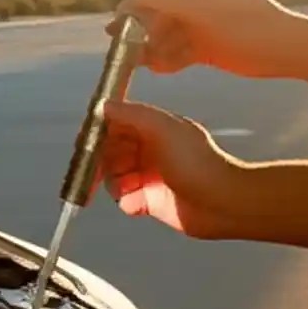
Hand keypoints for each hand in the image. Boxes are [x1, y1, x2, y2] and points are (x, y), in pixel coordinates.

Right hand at [100, 100, 248, 238]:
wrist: (222, 202)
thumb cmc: (197, 162)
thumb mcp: (163, 128)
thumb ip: (132, 114)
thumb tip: (105, 105)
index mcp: (151, 130)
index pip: (114, 126)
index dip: (98, 135)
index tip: (86, 144)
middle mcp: (147, 151)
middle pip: (108, 154)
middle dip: (105, 163)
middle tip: (114, 170)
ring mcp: (147, 176)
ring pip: (112, 178)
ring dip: (117, 184)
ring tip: (133, 188)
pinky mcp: (148, 200)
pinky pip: (124, 200)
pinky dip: (128, 202)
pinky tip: (140, 204)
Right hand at [109, 0, 298, 77]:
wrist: (288, 50)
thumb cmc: (248, 27)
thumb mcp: (202, 12)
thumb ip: (166, 1)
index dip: (135, 10)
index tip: (116, 28)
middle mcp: (202, 1)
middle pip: (161, 15)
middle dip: (142, 32)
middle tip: (122, 49)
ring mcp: (207, 24)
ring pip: (171, 35)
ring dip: (154, 48)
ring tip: (139, 63)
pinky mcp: (212, 46)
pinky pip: (183, 50)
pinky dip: (170, 59)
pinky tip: (158, 68)